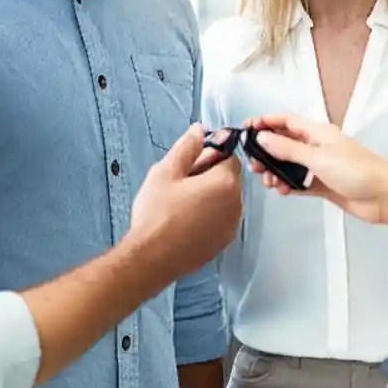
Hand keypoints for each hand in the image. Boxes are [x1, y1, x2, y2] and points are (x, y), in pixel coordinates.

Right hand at [128, 124, 242, 277]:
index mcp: (226, 183)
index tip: (188, 165)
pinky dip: (207, 216)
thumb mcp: (166, 171)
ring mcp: (230, 226)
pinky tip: (184, 220)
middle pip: (228, 179)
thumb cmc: (157, 214)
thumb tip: (198, 130)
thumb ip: (187, 147)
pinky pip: (220, 219)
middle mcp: (236, 205)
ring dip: (208, 196)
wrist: (151, 257)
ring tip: (179, 203)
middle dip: (208, 176)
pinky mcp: (222, 243)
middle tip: (180, 184)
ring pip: (224, 200)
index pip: (229, 156)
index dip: (208, 156)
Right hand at [243, 114, 387, 232]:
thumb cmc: (356, 171)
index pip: (286, 122)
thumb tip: (262, 138)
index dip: (265, 122)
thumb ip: (289, 149)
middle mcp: (317, 147)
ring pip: (289, 165)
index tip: (245, 129)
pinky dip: (288, 185)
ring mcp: (320, 166)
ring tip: (269, 181)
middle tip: (253, 164)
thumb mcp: (318, 158)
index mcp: (318, 133)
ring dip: (276, 171)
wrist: (384, 197)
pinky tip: (282, 190)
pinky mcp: (323, 185)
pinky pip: (299, 182)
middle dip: (266, 151)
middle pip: (284, 144)